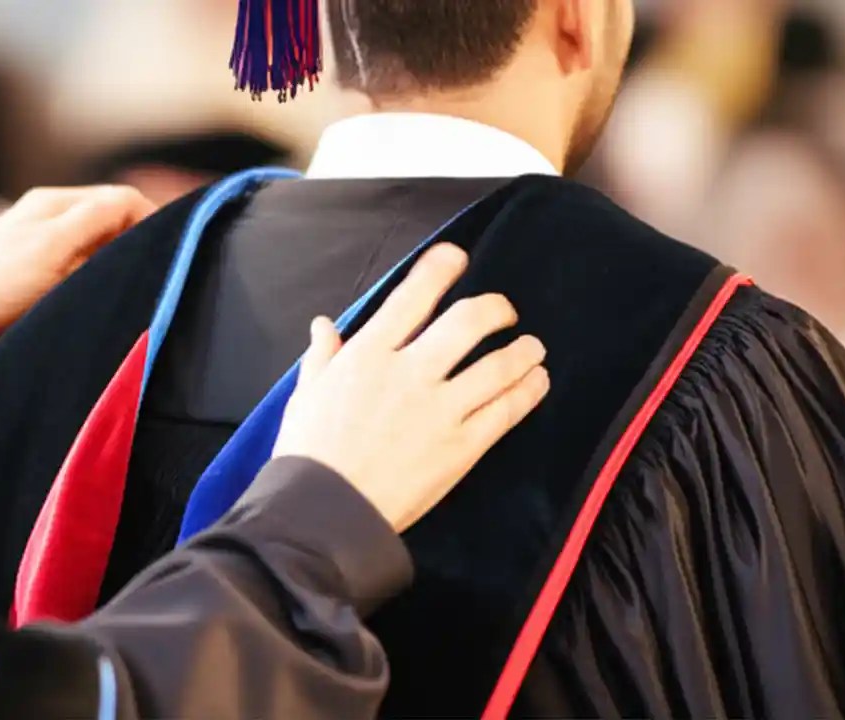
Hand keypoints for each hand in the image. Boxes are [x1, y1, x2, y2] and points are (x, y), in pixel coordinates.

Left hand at [0, 186, 155, 371]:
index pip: (123, 201)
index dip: (151, 222)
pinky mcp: (43, 296)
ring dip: (114, 281)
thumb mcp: (50, 243)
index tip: (171, 254)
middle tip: (147, 283)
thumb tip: (140, 203)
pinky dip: (96, 301)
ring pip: (103, 265)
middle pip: (116, 232)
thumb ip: (97, 219)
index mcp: (54, 205)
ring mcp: (48, 264)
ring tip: (117, 302)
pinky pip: (85, 292)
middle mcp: (53, 229)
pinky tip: (95, 315)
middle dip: (135, 254)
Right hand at [272, 243, 549, 532]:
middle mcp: (409, 373)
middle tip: (505, 311)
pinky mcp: (461, 447)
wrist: (324, 512)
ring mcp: (440, 410)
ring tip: (534, 347)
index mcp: (368, 354)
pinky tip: (537, 383)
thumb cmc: (308, 452)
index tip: (457, 258)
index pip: (413, 295)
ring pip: (498, 366)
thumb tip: (324, 326)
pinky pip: (505, 411)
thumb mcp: (307, 394)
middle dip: (495, 308)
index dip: (441, 267)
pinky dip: (527, 392)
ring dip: (523, 351)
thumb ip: (323, 356)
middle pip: (468, 322)